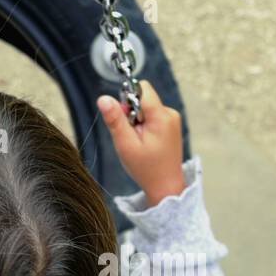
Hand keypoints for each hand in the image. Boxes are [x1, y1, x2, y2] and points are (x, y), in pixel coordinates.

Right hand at [97, 80, 185, 206]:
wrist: (166, 186)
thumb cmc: (146, 168)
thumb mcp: (125, 144)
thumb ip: (115, 120)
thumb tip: (103, 98)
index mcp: (161, 116)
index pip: (142, 88)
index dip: (128, 99)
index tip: (125, 119)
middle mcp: (170, 113)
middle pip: (144, 98)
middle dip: (132, 113)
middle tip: (131, 135)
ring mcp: (173, 119)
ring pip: (147, 107)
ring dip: (138, 121)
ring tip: (139, 142)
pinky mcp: (171, 125)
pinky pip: (153, 116)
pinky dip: (145, 126)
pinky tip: (145, 143)